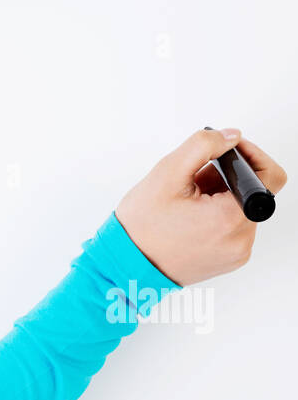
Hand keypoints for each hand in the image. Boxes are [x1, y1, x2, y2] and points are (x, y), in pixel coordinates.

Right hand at [115, 127, 286, 286]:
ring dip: (223, 196)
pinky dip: (220, 215)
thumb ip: (204, 145)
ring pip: (244, 208)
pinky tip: (193, 217)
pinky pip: (236, 227)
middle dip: (228, 177)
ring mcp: (238, 252)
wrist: (127, 263)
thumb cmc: (142, 225)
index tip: (227, 151)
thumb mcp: (168, 172)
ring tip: (190, 202)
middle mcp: (241, 239)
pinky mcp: (231, 259)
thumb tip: (232, 136)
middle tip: (196, 181)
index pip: (270, 175)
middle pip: (254, 191)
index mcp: (230, 218)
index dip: (252, 154)